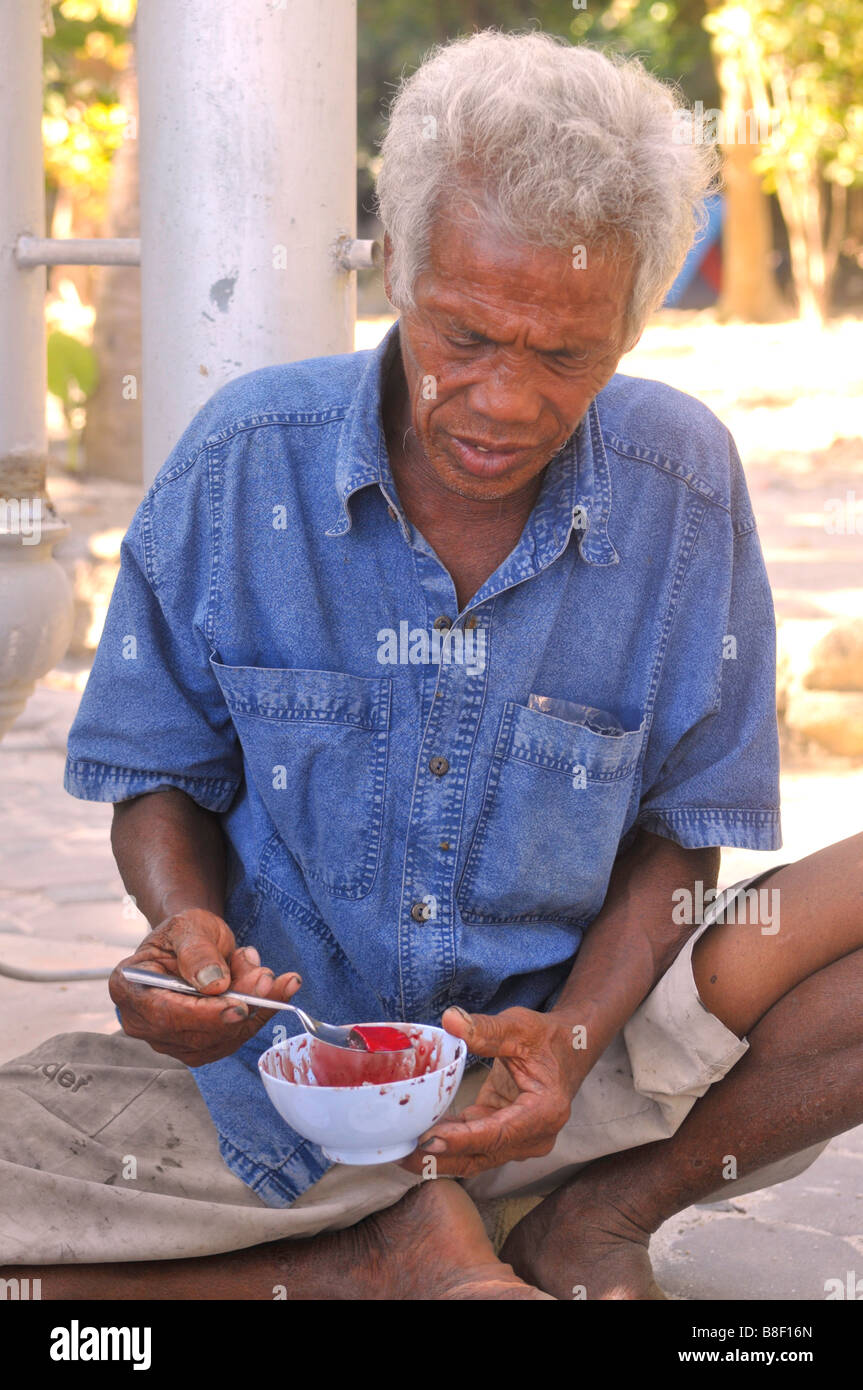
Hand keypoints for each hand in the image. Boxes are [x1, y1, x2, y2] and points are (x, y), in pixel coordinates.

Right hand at [109, 907, 301, 1065]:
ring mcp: (171, 1040)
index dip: (203, 1015)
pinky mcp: (200, 1046)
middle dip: (239, 1006)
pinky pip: (236, 1037)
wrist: (195, 943)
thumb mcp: (188, 927)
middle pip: (196, 1032)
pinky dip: (262, 1015)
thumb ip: (197, 952)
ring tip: (268, 974)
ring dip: (255, 1008)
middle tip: (268, 978)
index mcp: (128, 989)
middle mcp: (144, 1023)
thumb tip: (213, 984)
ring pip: (222, 1039)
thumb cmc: (185, 933)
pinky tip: (279, 989)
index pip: (164, 1014)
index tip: (239, 1006)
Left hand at [401, 1005, 583, 1178]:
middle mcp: (535, 1136)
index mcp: (544, 1111)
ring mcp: (521, 1141)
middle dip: (442, 1157)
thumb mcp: (520, 1027)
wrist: (569, 1049)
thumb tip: (450, 1020)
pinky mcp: (506, 1136)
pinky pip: (474, 1146)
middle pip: (483, 1155)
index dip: (462, 1139)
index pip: (498, 1133)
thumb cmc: (547, 1038)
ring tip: (401, 1152)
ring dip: (440, 1157)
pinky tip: (418, 1136)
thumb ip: (486, 1029)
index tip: (428, 1139)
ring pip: (476, 1157)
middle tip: (402, 1154)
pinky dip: (448, 1144)